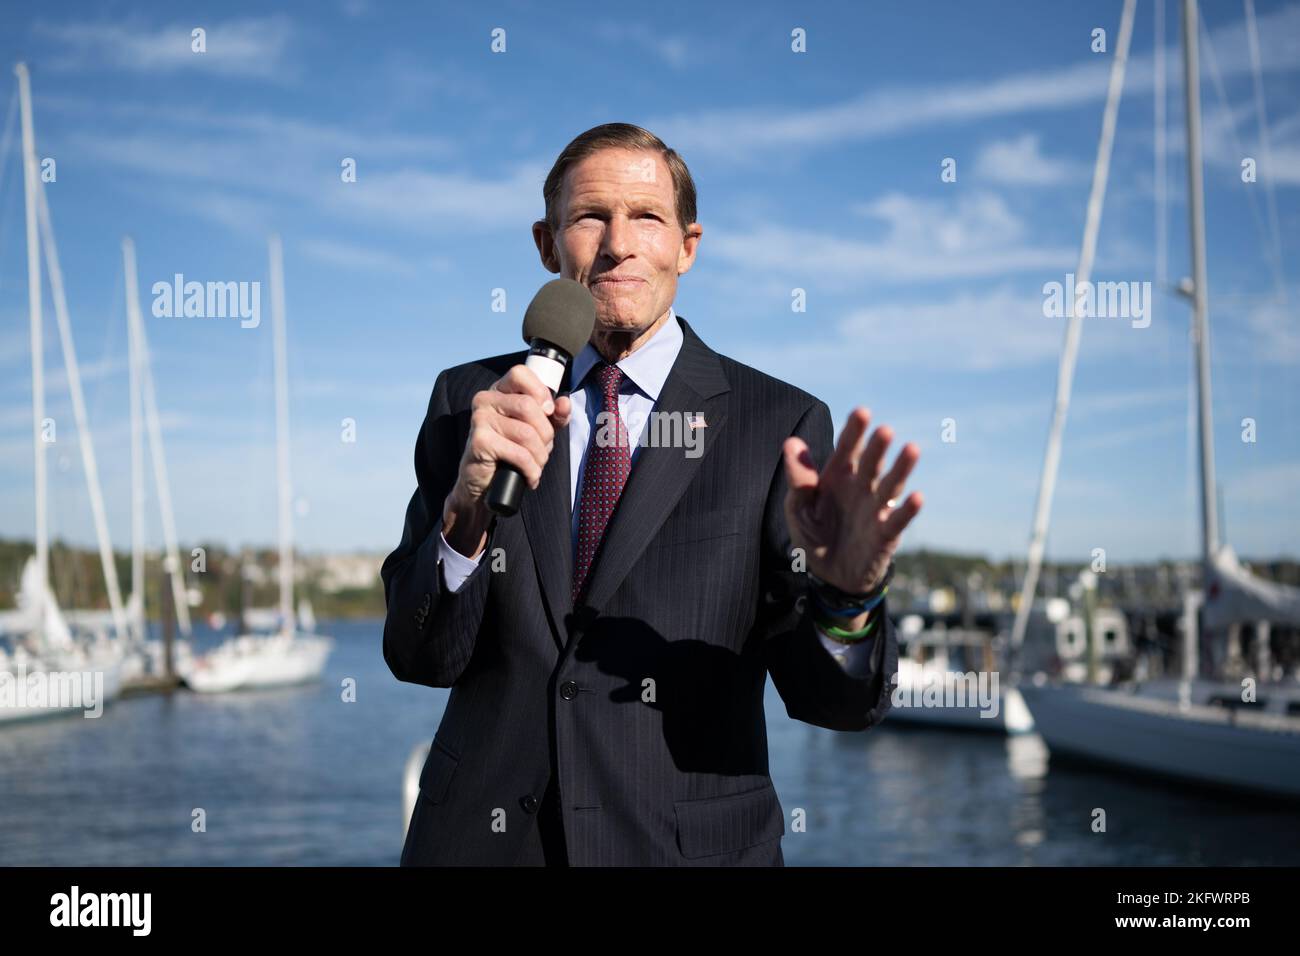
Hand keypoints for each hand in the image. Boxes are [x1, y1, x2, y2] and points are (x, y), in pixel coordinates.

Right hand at [442, 365, 571, 556]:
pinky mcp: (479, 442)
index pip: (519, 373)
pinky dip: (531, 470)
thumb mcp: (538, 430)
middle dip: (545, 434)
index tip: (548, 411)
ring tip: (536, 466)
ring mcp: (479, 419)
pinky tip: (529, 477)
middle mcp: (485, 400)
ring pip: (526, 433)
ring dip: (540, 456)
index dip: (540, 392)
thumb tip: (564, 403)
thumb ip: (554, 415)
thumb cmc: (511, 452)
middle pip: (529, 406)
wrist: (484, 484)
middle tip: (543, 450)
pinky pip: (519, 453)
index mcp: (499, 391)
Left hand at [782, 407, 921, 595]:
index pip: (847, 449)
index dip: (854, 431)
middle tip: (884, 430)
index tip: (862, 412)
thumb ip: (799, 479)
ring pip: (891, 484)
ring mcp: (876, 508)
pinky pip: (898, 519)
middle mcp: (861, 487)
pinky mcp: (886, 533)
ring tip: (912, 449)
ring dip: (901, 468)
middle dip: (877, 447)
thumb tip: (791, 442)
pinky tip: (917, 497)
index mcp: (838, 477)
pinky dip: (908, 509)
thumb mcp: (799, 508)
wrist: (830, 576)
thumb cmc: (815, 535)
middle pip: (871, 463)